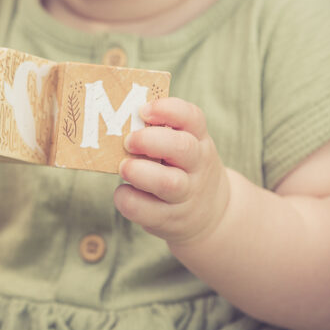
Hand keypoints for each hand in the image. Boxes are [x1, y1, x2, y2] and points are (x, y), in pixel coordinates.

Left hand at [114, 97, 229, 245]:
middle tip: (128, 141)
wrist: (211, 214)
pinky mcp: (170, 219)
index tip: (144, 110)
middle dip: (150, 141)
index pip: (191, 118)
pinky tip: (124, 192)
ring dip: (139, 173)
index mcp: (199, 140)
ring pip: (167, 183)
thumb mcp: (185, 146)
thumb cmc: (184, 169)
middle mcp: (197, 166)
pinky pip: (146, 210)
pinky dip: (128, 199)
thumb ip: (161, 131)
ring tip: (123, 167)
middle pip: (182, 148)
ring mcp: (186, 195)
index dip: (168, 110)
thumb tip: (118, 120)